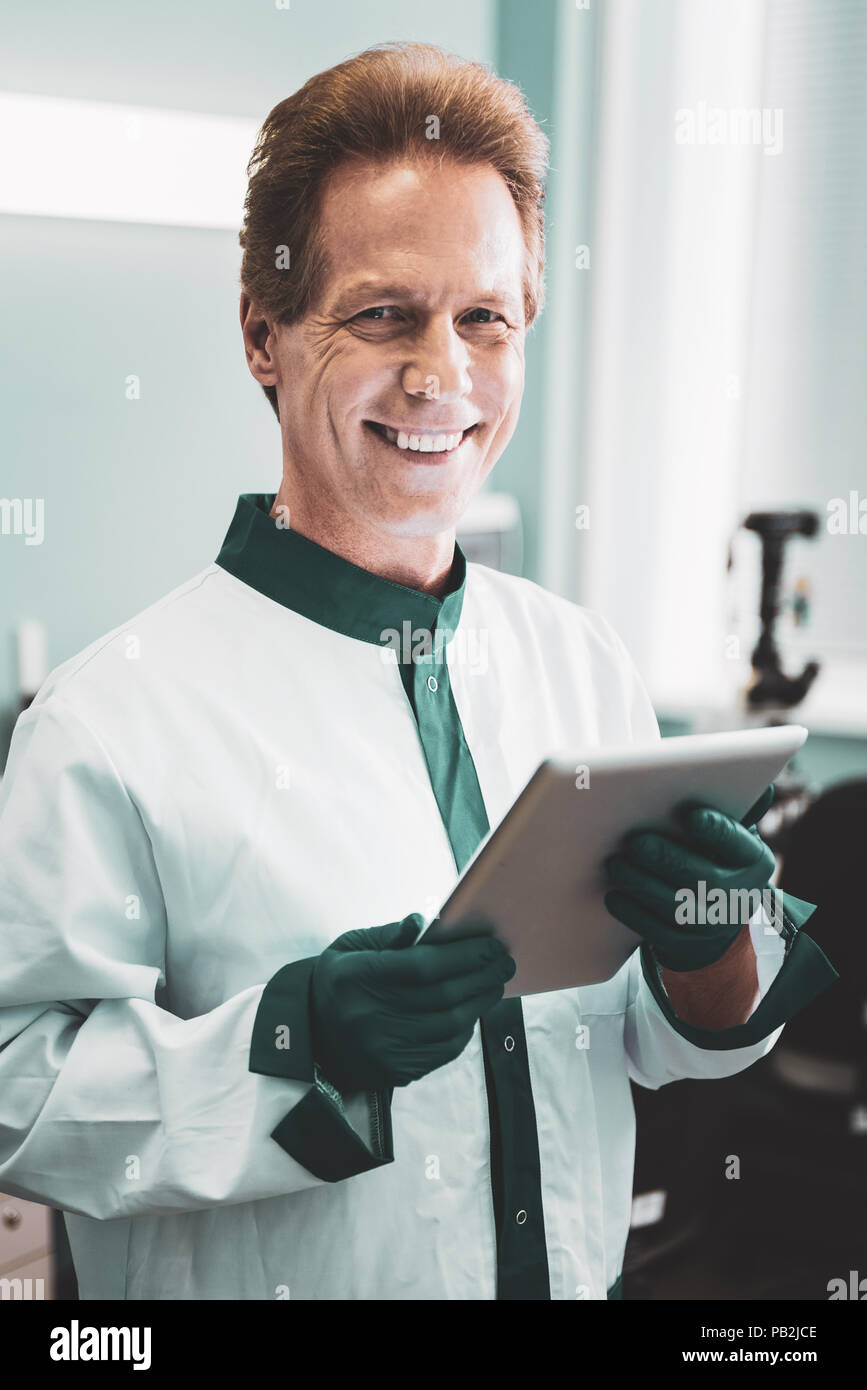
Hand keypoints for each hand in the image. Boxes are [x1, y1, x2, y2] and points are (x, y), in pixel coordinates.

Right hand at [310, 914, 515, 1090]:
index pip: (423, 965)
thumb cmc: (341, 980)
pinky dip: (465, 1029)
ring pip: (449, 1025)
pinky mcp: (395, 1070)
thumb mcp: (352, 947)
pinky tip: (473, 1011)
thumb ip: (388, 935)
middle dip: (482, 976)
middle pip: (443, 995)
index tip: (491, 944)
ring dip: (480, 1002)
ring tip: (495, 984)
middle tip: (505, 962)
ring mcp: (382, 1048)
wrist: (313, 1033)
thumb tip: (422, 921)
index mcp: (356, 976)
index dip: (464, 954)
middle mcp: (368, 1015)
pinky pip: (444, 1050)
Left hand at [602, 784, 776, 971]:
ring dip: (641, 883)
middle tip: (634, 841)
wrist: (715, 922)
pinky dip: (633, 912)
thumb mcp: (732, 838)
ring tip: (616, 864)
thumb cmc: (717, 861)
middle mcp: (738, 894)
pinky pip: (656, 931)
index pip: (736, 843)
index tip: (689, 814)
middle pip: (700, 876)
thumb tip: (762, 784)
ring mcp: (712, 924)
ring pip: (674, 905)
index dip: (715, 829)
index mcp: (754, 861)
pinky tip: (615, 896)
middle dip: (665, 857)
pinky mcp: (685, 945)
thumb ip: (738, 811)